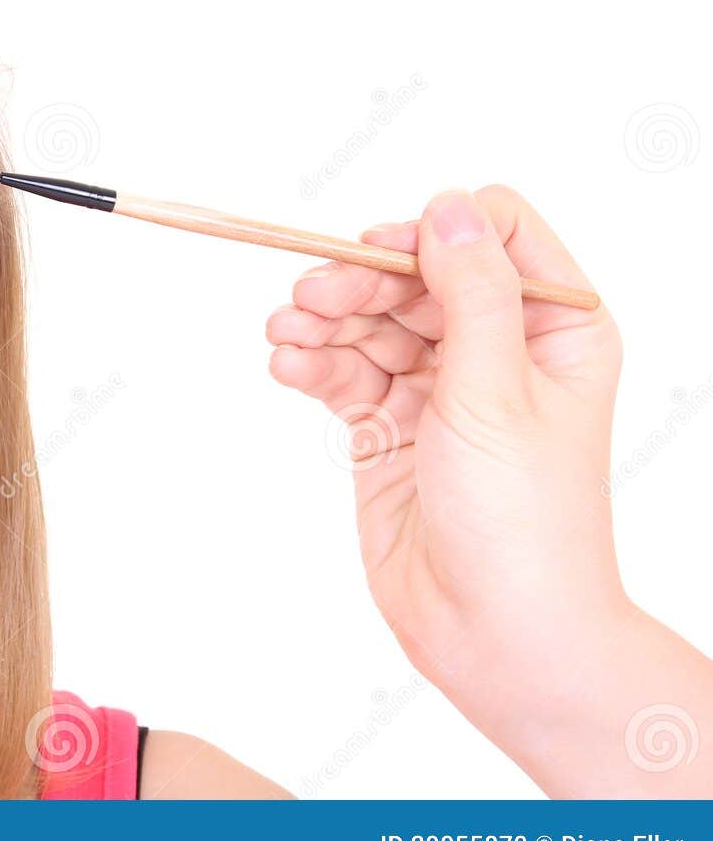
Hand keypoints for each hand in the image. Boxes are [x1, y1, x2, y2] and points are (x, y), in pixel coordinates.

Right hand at [264, 186, 626, 694]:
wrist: (497, 633)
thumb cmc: (524, 521)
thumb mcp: (498, 391)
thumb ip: (471, 293)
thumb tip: (449, 206)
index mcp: (557, 328)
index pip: (494, 238)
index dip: (435, 237)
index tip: (383, 257)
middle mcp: (498, 349)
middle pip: (415, 276)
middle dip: (359, 281)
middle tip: (308, 297)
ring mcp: (439, 388)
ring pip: (371, 321)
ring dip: (323, 319)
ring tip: (284, 332)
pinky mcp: (388, 427)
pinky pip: (343, 370)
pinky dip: (312, 361)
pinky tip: (287, 364)